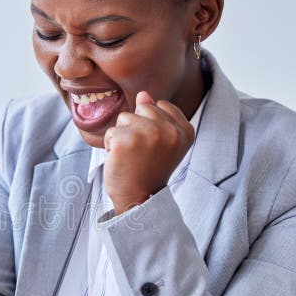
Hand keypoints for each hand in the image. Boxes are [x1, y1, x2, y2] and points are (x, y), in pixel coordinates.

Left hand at [103, 91, 195, 214]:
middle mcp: (170, 130)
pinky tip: (121, 161)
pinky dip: (110, 147)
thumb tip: (143, 94)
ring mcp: (148, 134)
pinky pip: (110, 132)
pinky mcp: (126, 141)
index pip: (161, 106)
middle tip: (142, 153)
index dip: (151, 125)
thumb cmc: (149, 170)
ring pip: (124, 118)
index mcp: (185, 130)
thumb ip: (157, 116)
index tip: (155, 148)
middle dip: (136, 128)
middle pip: (141, 109)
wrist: (140, 200)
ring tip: (131, 157)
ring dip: (122, 137)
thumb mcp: (162, 142)